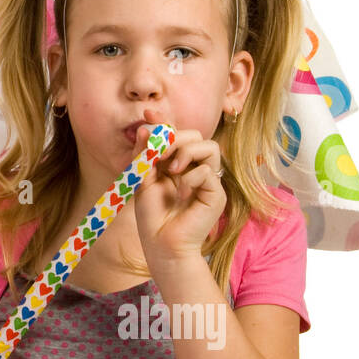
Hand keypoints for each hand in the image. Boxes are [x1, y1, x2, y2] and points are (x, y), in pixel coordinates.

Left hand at [131, 108, 225, 270]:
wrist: (161, 245)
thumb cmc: (152, 216)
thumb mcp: (142, 179)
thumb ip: (145, 155)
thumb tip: (146, 127)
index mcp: (176, 164)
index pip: (176, 135)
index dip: (164, 122)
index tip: (148, 114)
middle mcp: (195, 169)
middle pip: (197, 135)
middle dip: (176, 138)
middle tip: (159, 154)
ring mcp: (208, 181)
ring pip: (211, 147)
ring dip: (187, 152)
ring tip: (171, 169)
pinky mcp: (216, 194)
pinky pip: (208, 171)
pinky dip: (190, 177)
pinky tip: (180, 193)